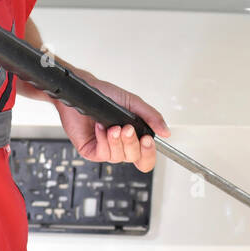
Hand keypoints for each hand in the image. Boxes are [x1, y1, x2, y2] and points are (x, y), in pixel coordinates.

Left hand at [55, 72, 169, 172]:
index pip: (146, 156)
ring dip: (116, 140)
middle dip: (132, 143)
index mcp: (134, 137)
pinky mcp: (91, 151)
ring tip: (113, 126)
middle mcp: (121, 146)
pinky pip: (102, 153)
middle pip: (135, 158)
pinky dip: (103, 139)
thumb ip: (151, 117)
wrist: (83, 92)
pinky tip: (101, 127)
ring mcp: (106, 149)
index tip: (148, 140)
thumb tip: (165, 131)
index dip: (149, 153)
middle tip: (128, 128)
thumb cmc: (105, 96)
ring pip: (119, 157)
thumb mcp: (133, 103)